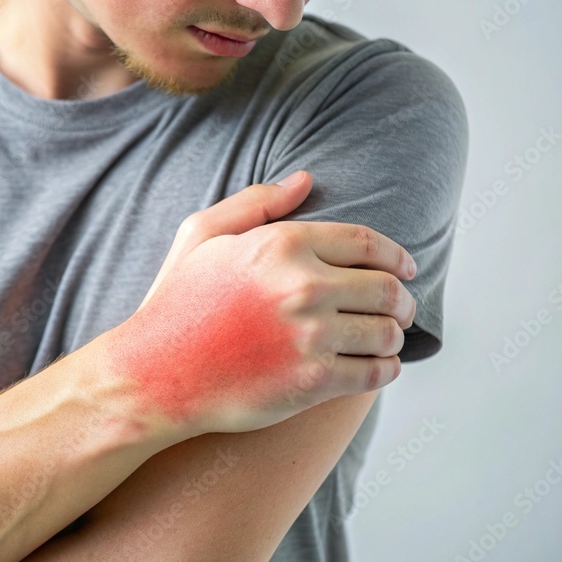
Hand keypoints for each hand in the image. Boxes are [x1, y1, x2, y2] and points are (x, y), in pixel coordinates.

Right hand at [110, 171, 416, 435]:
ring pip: (386, 333)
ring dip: (395, 337)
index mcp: (280, 245)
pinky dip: (385, 370)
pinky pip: (375, 373)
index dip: (396, 256)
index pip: (366, 243)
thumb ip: (255, 203)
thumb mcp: (201, 237)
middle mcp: (301, 286)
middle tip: (401, 310)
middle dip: (402, 300)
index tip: (406, 268)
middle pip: (387, 289)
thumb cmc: (177, 303)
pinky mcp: (312, 382)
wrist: (155, 375)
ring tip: (388, 340)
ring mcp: (309, 336)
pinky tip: (377, 367)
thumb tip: (305, 180)